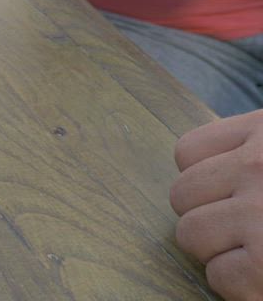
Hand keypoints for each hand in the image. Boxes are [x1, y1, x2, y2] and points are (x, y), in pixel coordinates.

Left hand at [171, 111, 262, 299]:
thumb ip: (248, 151)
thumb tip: (203, 175)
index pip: (187, 151)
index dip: (205, 179)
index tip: (230, 194)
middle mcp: (257, 166)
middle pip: (181, 195)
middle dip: (207, 218)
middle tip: (246, 231)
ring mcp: (260, 212)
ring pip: (192, 235)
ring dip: (220, 252)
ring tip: (257, 254)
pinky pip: (220, 275)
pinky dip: (240, 285)